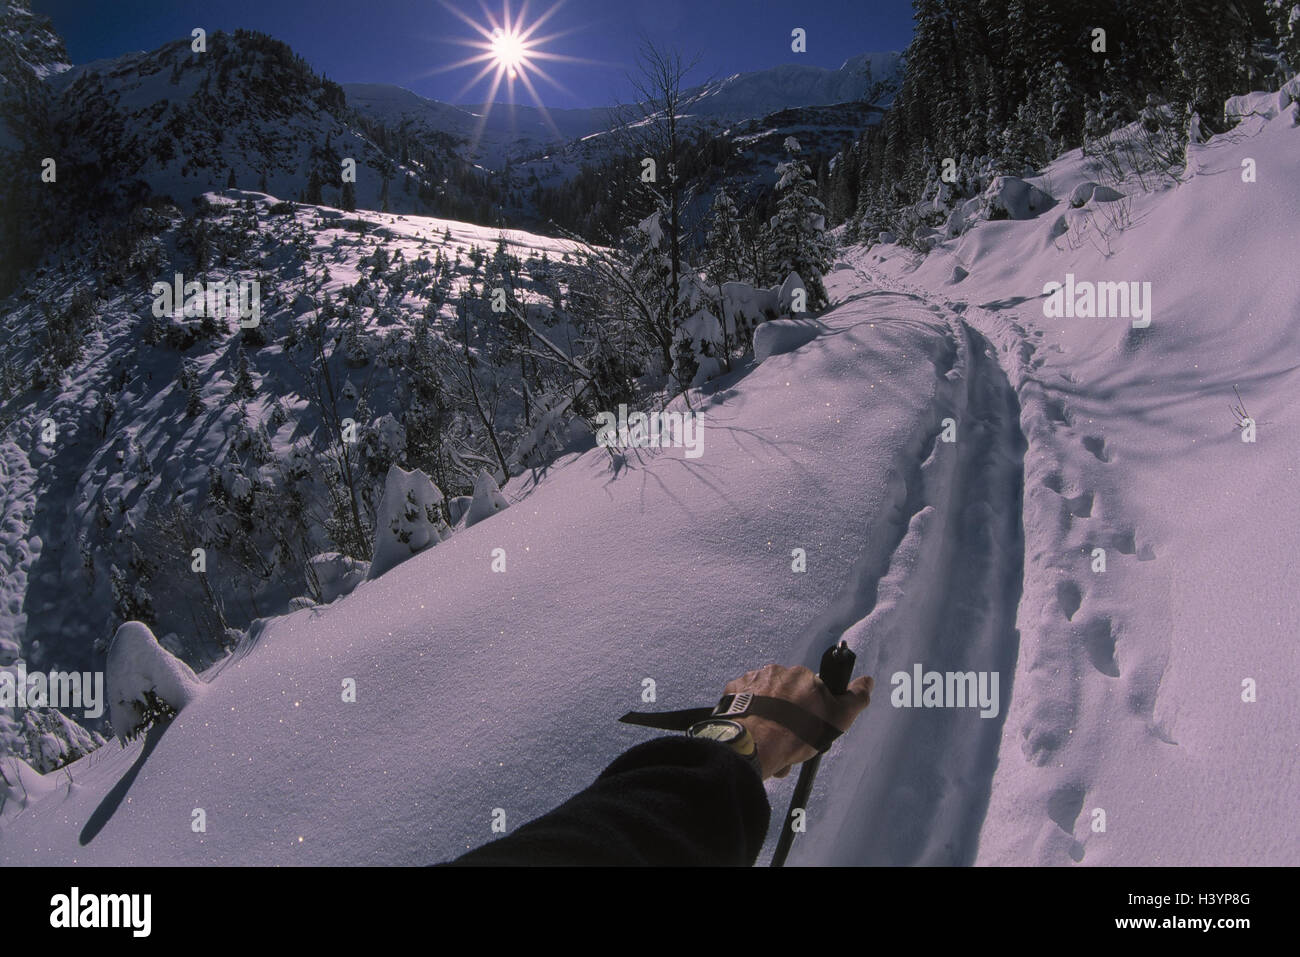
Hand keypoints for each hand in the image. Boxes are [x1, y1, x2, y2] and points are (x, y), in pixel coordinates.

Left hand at [724, 664, 873, 779]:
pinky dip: (749, 715)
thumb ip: (855, 699)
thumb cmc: (795, 734)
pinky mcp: (733, 690)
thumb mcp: (837, 719)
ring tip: (770, 742)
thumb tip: (868, 681)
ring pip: (766, 700)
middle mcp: (777, 671)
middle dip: (789, 716)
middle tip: (788, 740)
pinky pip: (744, 701)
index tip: (807, 727)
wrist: (753, 744)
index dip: (811, 711)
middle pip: (787, 696)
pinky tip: (753, 733)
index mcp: (802, 676)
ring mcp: (752, 680)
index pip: (811, 691)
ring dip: (769, 717)